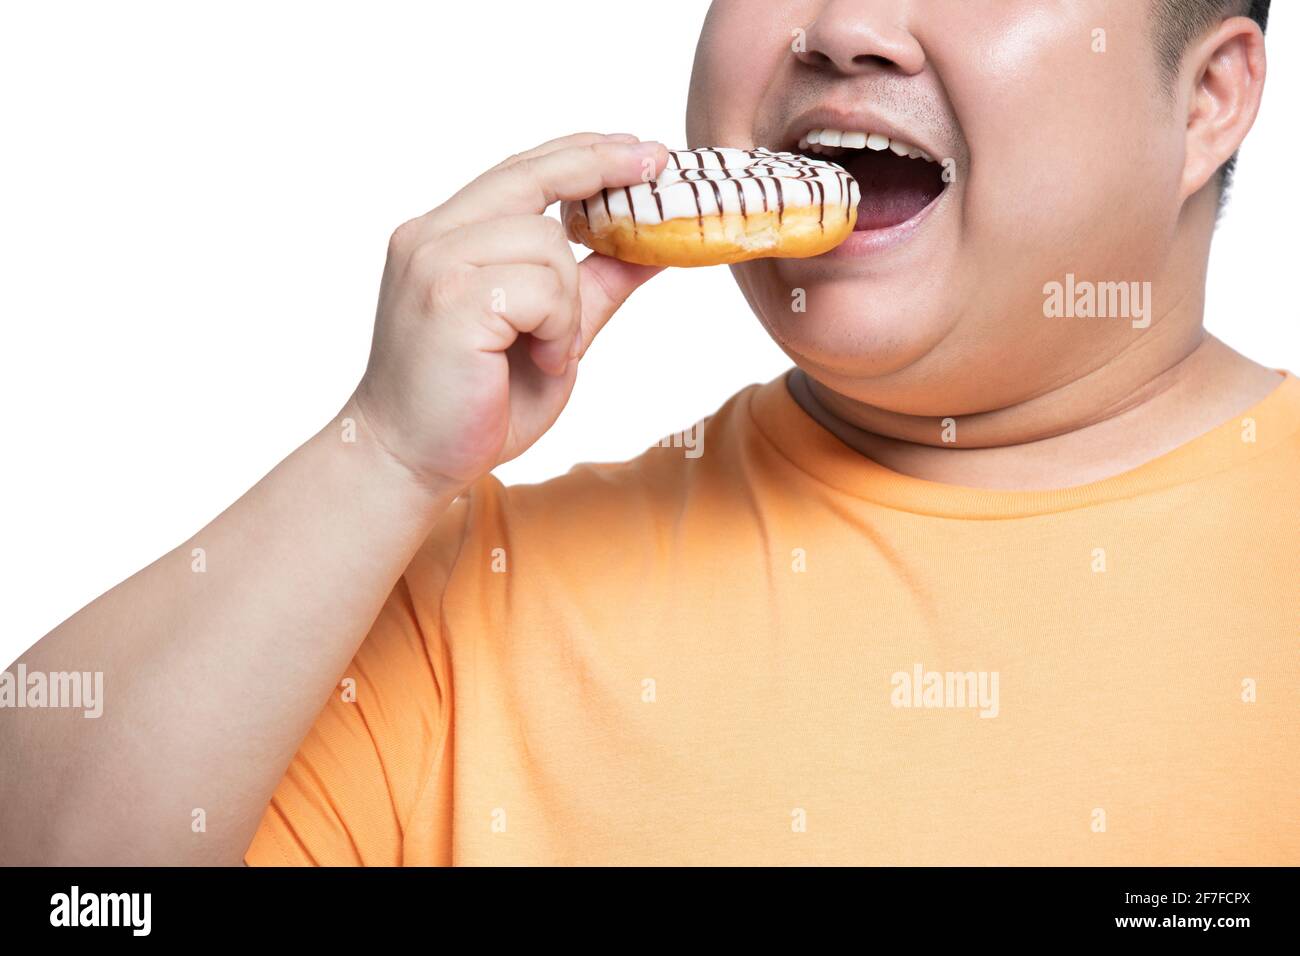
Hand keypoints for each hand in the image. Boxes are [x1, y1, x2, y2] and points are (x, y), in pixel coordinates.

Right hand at [349, 132, 667, 495]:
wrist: (410, 464)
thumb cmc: (475, 404)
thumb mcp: (551, 334)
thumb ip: (591, 288)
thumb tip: (651, 248)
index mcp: (445, 236)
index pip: (519, 171)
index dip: (583, 153)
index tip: (642, 149)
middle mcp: (431, 236)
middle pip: (533, 178)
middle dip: (602, 167)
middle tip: (659, 165)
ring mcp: (434, 263)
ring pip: (546, 244)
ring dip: (568, 304)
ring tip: (549, 351)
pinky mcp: (450, 299)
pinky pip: (542, 286)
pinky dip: (558, 328)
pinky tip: (541, 359)